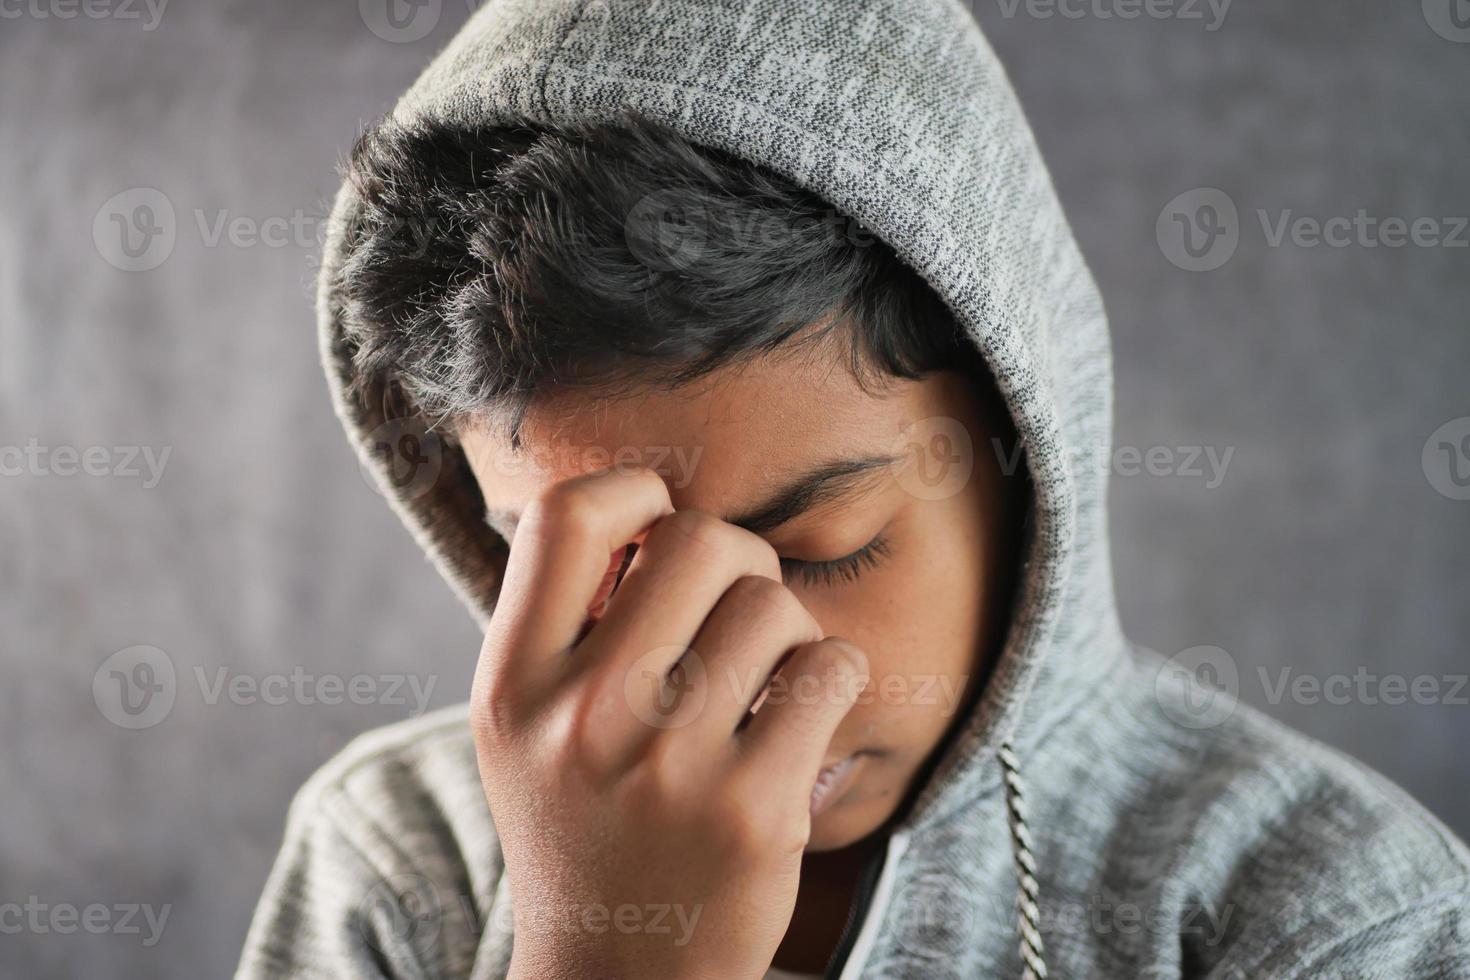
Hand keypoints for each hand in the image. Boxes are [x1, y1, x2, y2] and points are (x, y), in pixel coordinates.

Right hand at [470, 467, 869, 979]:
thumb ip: (563, 622)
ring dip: (786, 629)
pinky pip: (830, 667)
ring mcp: (671, 764)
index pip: (569, 516)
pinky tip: (796, 724)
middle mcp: (584, 717)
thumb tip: (652, 507)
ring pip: (775, 601)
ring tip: (762, 682)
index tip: (658, 535)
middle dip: (737, 561)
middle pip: (701, 539)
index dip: (635, 493)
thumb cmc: (584, 826)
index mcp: (512, 685)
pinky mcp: (754, 808)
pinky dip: (828, 680)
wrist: (615, 979)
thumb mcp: (525, 727)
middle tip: (731, 616)